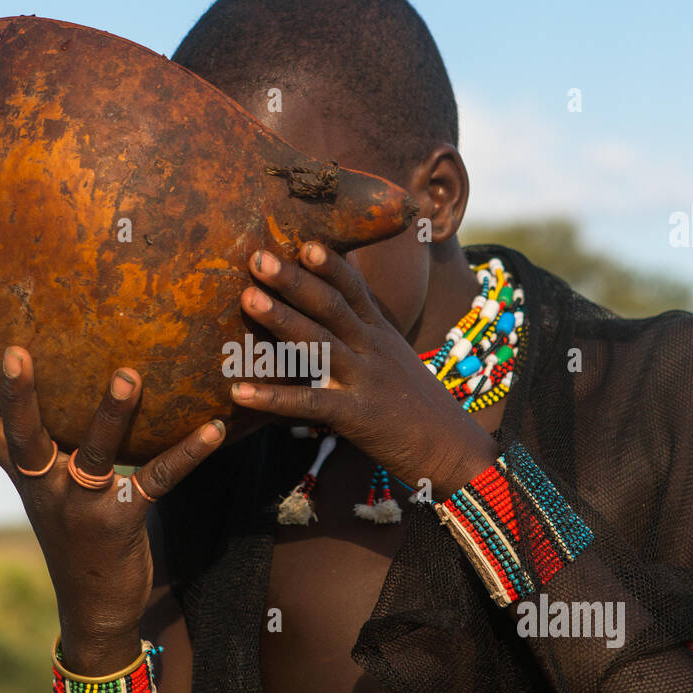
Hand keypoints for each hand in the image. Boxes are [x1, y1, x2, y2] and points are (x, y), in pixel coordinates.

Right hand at [0, 347, 224, 672]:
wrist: (97, 611)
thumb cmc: (80, 540)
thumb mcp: (54, 497)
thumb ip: (55, 455)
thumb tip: (72, 400)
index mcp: (28, 478)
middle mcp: (46, 489)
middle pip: (24, 437)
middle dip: (18, 395)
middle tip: (16, 351)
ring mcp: (82, 506)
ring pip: (93, 453)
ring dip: (111, 413)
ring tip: (128, 375)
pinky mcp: (122, 519)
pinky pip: (158, 478)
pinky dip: (189, 452)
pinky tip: (214, 427)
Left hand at [229, 243, 497, 499]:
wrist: (452, 450)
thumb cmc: (419, 407)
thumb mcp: (396, 359)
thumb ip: (368, 333)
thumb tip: (339, 312)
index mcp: (381, 334)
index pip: (355, 289)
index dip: (331, 265)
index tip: (304, 242)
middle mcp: (372, 349)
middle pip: (331, 307)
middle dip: (295, 280)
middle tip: (258, 256)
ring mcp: (365, 380)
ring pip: (319, 344)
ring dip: (282, 320)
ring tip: (247, 299)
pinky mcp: (356, 416)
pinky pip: (308, 404)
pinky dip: (273, 398)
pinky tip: (240, 392)